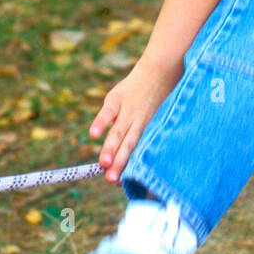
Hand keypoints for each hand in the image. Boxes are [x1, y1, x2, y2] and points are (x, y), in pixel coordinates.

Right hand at [89, 57, 182, 183]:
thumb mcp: (159, 120)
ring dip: (111, 148)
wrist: (160, 70)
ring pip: (119, 131)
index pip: (138, 151)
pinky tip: (93, 134)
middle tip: (111, 180)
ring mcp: (128, 110)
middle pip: (128, 144)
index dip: (129, 167)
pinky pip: (108, 112)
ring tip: (104, 163)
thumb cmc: (158, 102)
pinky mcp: (116, 98)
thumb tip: (139, 163)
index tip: (121, 183)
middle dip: (119, 163)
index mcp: (149, 130)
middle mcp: (139, 122)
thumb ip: (149, 138)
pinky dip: (100, 122)